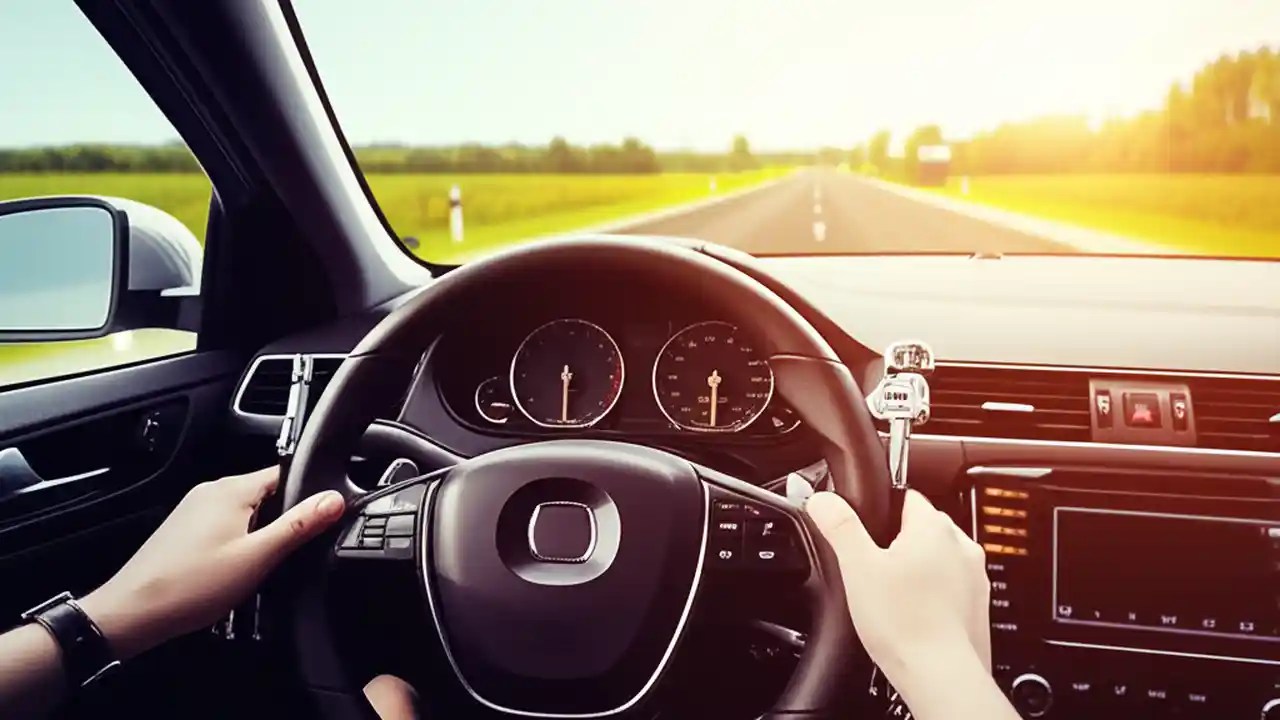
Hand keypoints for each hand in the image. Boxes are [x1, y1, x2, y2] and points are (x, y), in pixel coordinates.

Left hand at [79, 467, 344, 659]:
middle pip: (268, 495)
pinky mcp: (186, 530)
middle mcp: (212, 492)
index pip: (286, 474)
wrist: (133, 613)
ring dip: (260, 537)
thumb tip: (334, 499)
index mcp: (232, 489)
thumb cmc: (191, 585)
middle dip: (284, 522)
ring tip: (257, 568)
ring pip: (247, 514)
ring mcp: (195, 510)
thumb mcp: (258, 557)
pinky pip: (227, 527)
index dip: (309, 495)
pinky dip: (239, 546)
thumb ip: (299, 526)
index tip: (321, 520)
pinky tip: (234, 572)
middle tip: (286, 554)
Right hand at [806, 490, 991, 692]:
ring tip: (892, 596)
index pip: (906, 496)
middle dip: (896, 542)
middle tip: (873, 569)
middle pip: (920, 527)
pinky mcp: (977, 604)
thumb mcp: (857, 567)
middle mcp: (961, 546)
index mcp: (933, 527)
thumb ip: (839, 525)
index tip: (865, 533)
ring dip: (917, 569)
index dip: (879, 512)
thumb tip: (822, 499)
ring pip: (936, 558)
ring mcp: (975, 576)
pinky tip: (912, 614)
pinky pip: (950, 586)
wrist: (940, 675)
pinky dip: (932, 594)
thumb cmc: (904, 624)